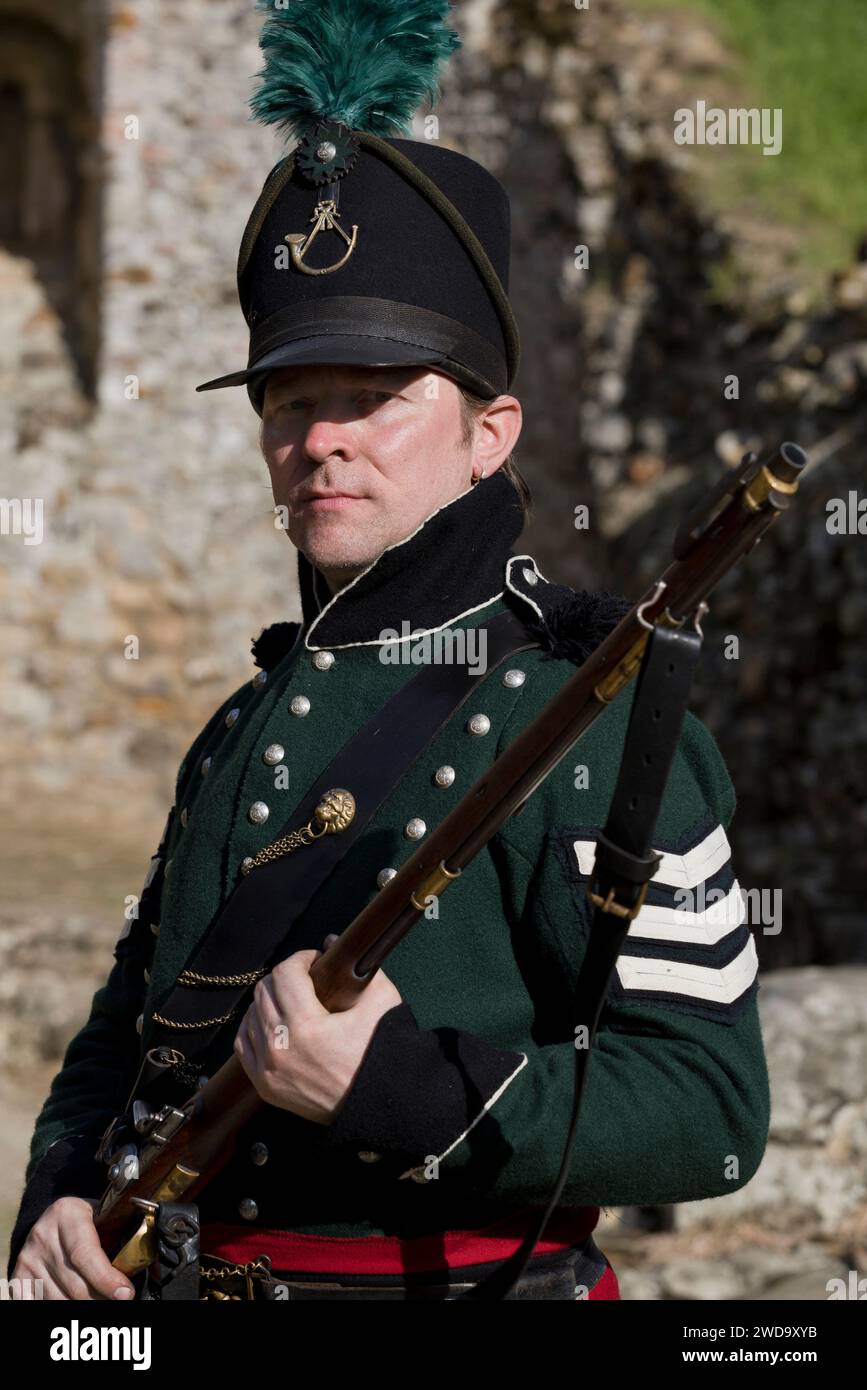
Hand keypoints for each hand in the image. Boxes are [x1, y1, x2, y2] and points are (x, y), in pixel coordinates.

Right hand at [11, 1196, 135, 1300]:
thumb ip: (117, 1236)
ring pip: (60, 1299)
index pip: (86, 1254)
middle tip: (119, 1301)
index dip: (106, 1278)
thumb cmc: (86, 1220)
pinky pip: (40, 1304)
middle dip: (101, 1298)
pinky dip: (62, 1306)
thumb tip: (138, 1269)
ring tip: (102, 1301)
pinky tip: (77, 1302)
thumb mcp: (101, 1216)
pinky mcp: (18, 1277)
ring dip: (85, 1306)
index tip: (125, 1294)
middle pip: (75, 1284)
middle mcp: (43, 1236)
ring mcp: (28, 1259)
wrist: (50, 1219)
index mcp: (67, 1214)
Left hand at [234, 935, 402, 1123]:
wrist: (380, 1105)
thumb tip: (330, 943)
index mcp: (305, 1026)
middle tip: (305, 978)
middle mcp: (279, 1048)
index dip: (300, 958)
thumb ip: (358, 966)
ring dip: (268, 1001)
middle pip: (263, 991)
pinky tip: (273, 1023)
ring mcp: (268, 1070)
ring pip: (250, 1016)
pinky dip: (254, 1028)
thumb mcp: (382, 1002)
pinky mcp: (265, 1087)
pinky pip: (243, 1045)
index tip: (315, 960)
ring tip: (291, 1000)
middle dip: (284, 977)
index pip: (284, 974)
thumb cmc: (383, 1054)